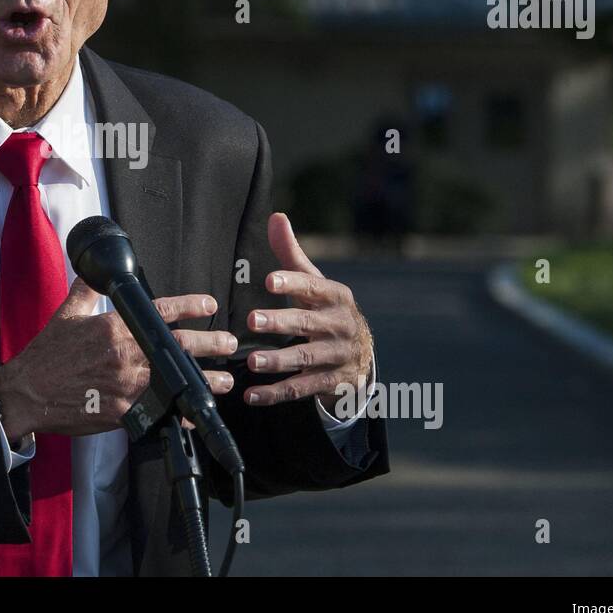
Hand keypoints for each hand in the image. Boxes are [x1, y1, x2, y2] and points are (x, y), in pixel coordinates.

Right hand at [0, 279, 237, 440]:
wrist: (28, 392)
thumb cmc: (46, 354)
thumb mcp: (65, 315)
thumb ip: (84, 291)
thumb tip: (91, 271)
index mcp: (114, 326)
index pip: (159, 310)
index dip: (189, 305)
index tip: (209, 304)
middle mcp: (125, 352)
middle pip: (177, 344)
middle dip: (209, 342)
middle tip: (229, 342)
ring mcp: (125, 383)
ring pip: (175, 379)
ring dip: (204, 380)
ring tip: (225, 382)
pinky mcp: (122, 411)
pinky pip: (158, 411)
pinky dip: (178, 413)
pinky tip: (194, 414)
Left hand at [243, 213, 373, 413]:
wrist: (361, 354)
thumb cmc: (326, 309)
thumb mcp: (314, 282)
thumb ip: (291, 253)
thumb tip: (276, 216)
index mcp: (336, 296)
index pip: (313, 286)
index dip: (291, 283)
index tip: (268, 280)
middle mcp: (340, 325)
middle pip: (307, 323)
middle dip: (280, 322)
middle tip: (251, 320)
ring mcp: (337, 356)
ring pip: (306, 359)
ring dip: (278, 361)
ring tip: (252, 361)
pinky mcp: (331, 382)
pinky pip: (302, 389)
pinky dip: (276, 393)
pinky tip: (252, 395)